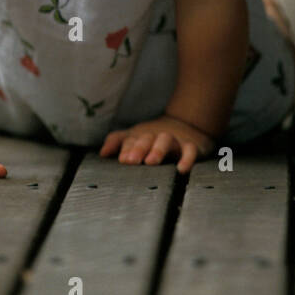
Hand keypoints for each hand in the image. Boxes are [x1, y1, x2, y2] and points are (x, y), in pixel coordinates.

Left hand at [98, 114, 215, 174]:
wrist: (186, 126)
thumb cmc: (153, 138)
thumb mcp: (134, 137)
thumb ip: (117, 142)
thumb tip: (102, 153)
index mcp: (141, 136)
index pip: (131, 140)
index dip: (126, 148)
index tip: (122, 159)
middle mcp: (156, 136)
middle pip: (147, 138)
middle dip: (138, 148)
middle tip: (131, 160)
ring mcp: (174, 141)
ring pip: (166, 140)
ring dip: (158, 149)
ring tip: (151, 161)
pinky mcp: (191, 146)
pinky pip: (190, 151)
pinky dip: (187, 159)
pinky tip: (181, 169)